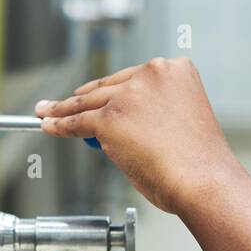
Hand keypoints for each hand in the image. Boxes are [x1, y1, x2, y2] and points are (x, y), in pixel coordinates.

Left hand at [35, 56, 248, 216]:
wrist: (203, 180)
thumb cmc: (201, 162)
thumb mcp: (185, 119)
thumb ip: (156, 114)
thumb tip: (126, 129)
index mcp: (177, 69)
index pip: (137, 78)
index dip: (118, 90)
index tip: (104, 94)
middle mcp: (151, 74)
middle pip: (109, 86)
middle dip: (87, 97)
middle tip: (67, 103)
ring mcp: (129, 96)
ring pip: (88, 102)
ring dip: (64, 109)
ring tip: (48, 112)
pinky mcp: (109, 120)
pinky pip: (78, 122)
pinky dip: (60, 125)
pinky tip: (49, 125)